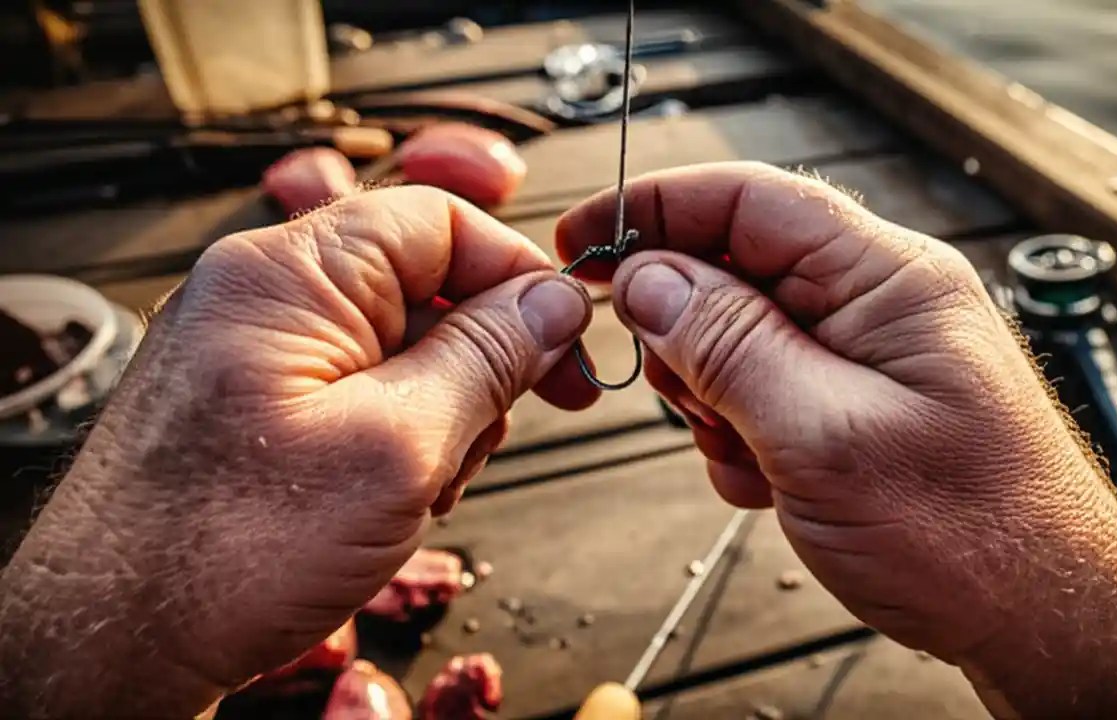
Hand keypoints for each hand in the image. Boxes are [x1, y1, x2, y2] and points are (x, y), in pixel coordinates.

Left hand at [0, 186, 595, 716]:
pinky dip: (398, 445)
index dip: (515, 275)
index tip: (564, 336)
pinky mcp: (258, 410)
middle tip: (494, 429)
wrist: (115, 645)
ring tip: (420, 489)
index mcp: (289, 277)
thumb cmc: (222, 556)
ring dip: (440, 419)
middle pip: (424, 289)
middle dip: (477, 365)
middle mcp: (266, 301)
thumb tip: (554, 304)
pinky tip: (386, 504)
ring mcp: (258, 357)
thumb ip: (486, 360)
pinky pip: (362, 398)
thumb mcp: (397, 449)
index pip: (437, 222)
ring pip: (401, 353)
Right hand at [557, 162, 1116, 715]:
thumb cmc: (971, 534)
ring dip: (716, 398)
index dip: (656, 210)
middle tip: (690, 398)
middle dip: (688, 333)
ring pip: (737, 338)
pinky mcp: (853, 403)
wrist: (1039, 619)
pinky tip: (770, 481)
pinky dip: (742, 435)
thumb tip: (647, 277)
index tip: (581, 242)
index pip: (750, 200)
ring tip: (751, 455)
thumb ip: (728, 346)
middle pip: (734, 269)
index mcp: (887, 279)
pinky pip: (762, 391)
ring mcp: (865, 355)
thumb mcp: (823, 436)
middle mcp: (877, 303)